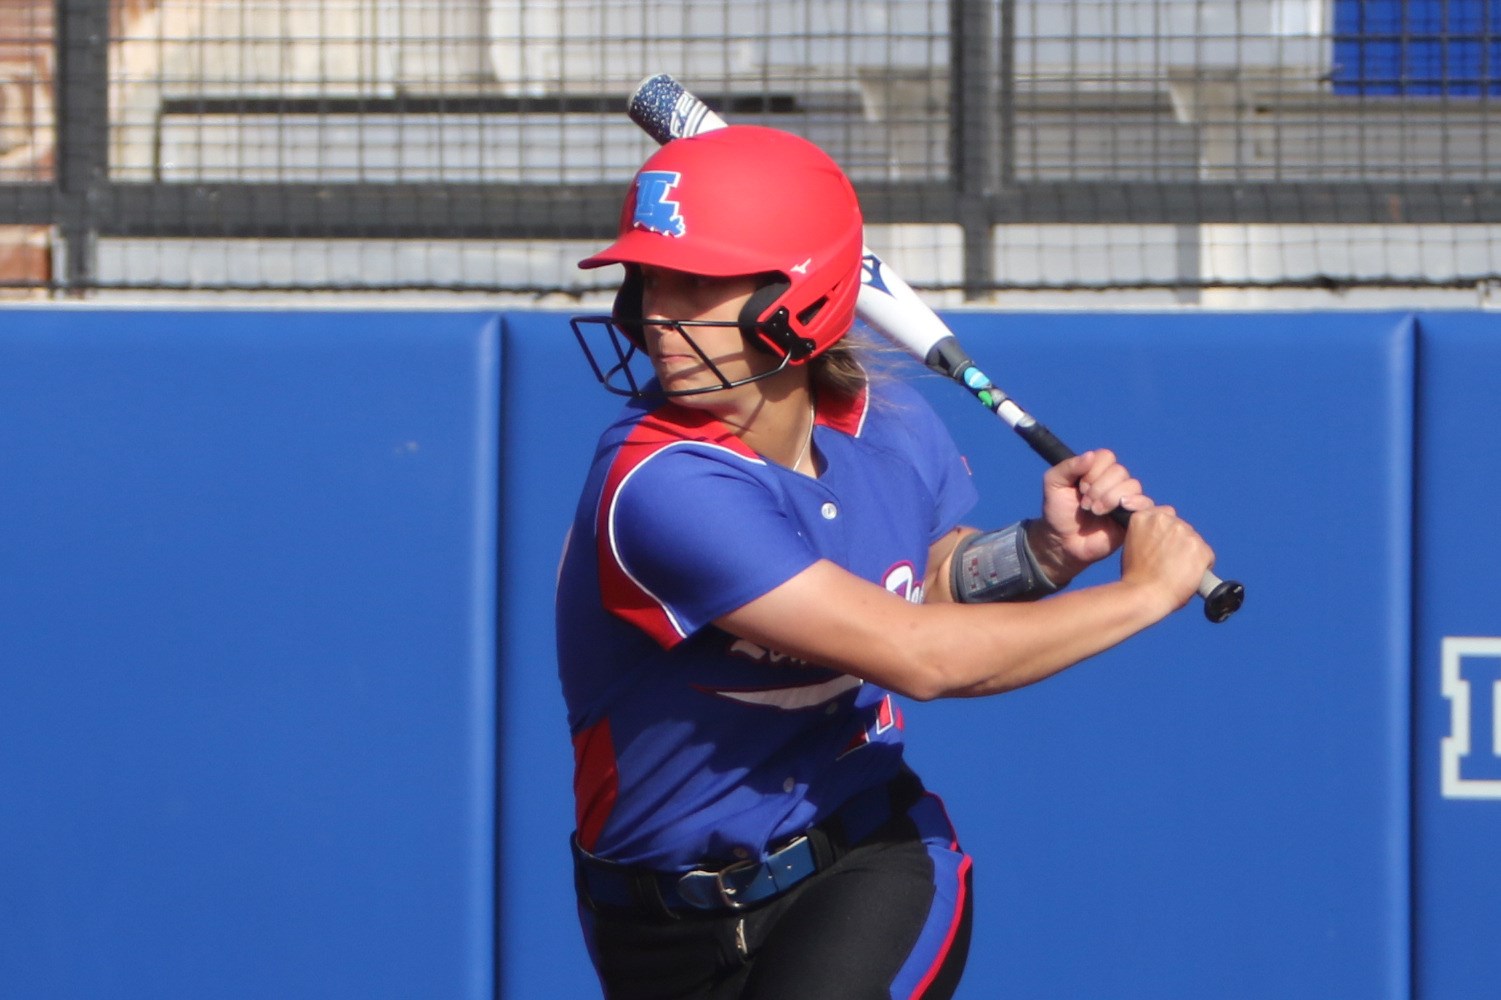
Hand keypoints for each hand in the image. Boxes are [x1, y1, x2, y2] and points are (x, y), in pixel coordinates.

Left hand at [1028, 449, 1145, 582]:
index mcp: (1096, 470)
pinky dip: (1136, 502)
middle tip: (1085, 504)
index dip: (1093, 470)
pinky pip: (1146, 503)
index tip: (1080, 487)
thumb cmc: (1058, 511)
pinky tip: (1121, 506)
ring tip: (1095, 511)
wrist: (1062, 541)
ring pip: (1132, 485)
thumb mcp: (1053, 484)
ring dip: (1110, 497)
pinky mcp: (1132, 516)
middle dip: (1099, 488)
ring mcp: (1124, 498)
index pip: (1106, 456)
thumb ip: (1068, 467)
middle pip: (1119, 471)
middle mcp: (1113, 481)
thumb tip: (1090, 455)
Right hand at [1118, 505, 1215, 612]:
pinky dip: (1202, 566)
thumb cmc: (1136, 577)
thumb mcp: (1132, 545)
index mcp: (1144, 517)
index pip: (1165, 514)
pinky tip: (1188, 576)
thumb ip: (1148, 535)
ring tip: (1176, 572)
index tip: (1162, 545)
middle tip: (1169, 562)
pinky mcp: (1201, 547)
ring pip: (1194, 541)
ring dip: (1190, 553)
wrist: (1145, 594)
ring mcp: (1185, 532)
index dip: (1165, 532)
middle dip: (1178, 542)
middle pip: (1181, 527)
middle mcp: (1165, 520)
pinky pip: (1207, 555)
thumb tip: (1162, 539)